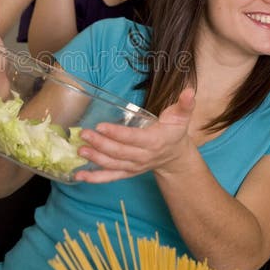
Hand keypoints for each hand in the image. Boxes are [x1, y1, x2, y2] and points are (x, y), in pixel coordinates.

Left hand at [74, 87, 195, 182]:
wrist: (175, 156)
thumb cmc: (174, 132)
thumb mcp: (181, 117)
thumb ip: (185, 104)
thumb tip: (190, 91)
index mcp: (154, 141)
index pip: (133, 138)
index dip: (117, 134)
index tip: (101, 126)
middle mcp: (143, 156)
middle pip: (119, 152)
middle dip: (100, 144)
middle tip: (84, 134)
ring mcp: (134, 167)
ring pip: (113, 164)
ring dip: (95, 158)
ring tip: (80, 149)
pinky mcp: (127, 172)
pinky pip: (110, 177)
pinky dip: (94, 178)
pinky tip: (79, 175)